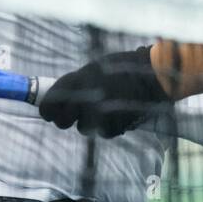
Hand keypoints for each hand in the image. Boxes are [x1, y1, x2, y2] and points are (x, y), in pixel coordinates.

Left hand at [38, 47, 171, 137]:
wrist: (154, 76)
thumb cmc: (123, 68)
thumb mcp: (95, 68)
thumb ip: (76, 83)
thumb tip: (59, 99)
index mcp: (77, 81)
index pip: (49, 104)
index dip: (48, 110)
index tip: (51, 112)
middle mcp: (84, 99)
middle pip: (63, 122)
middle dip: (68, 119)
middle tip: (77, 114)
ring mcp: (99, 115)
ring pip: (84, 129)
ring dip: (91, 123)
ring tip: (105, 110)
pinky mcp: (114, 127)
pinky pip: (104, 133)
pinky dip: (109, 126)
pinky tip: (119, 115)